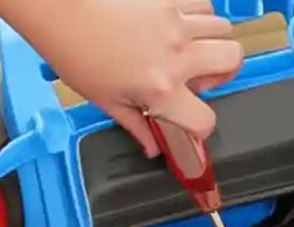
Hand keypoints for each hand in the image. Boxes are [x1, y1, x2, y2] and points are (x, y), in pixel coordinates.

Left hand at [3, 0, 242, 154]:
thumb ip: (136, 126)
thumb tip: (152, 146)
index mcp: (161, 89)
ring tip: (189, 48)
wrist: (60, 11)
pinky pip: (204, 6)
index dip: (202, 126)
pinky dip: (199, 16)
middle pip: (233, 60)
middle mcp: (177, 55)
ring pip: (224, 30)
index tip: (192, 121)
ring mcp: (176, 23)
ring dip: (213, 42)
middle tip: (200, 75)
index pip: (205, 119)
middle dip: (224, 71)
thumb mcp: (105, 100)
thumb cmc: (75, 52)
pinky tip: (178, 25)